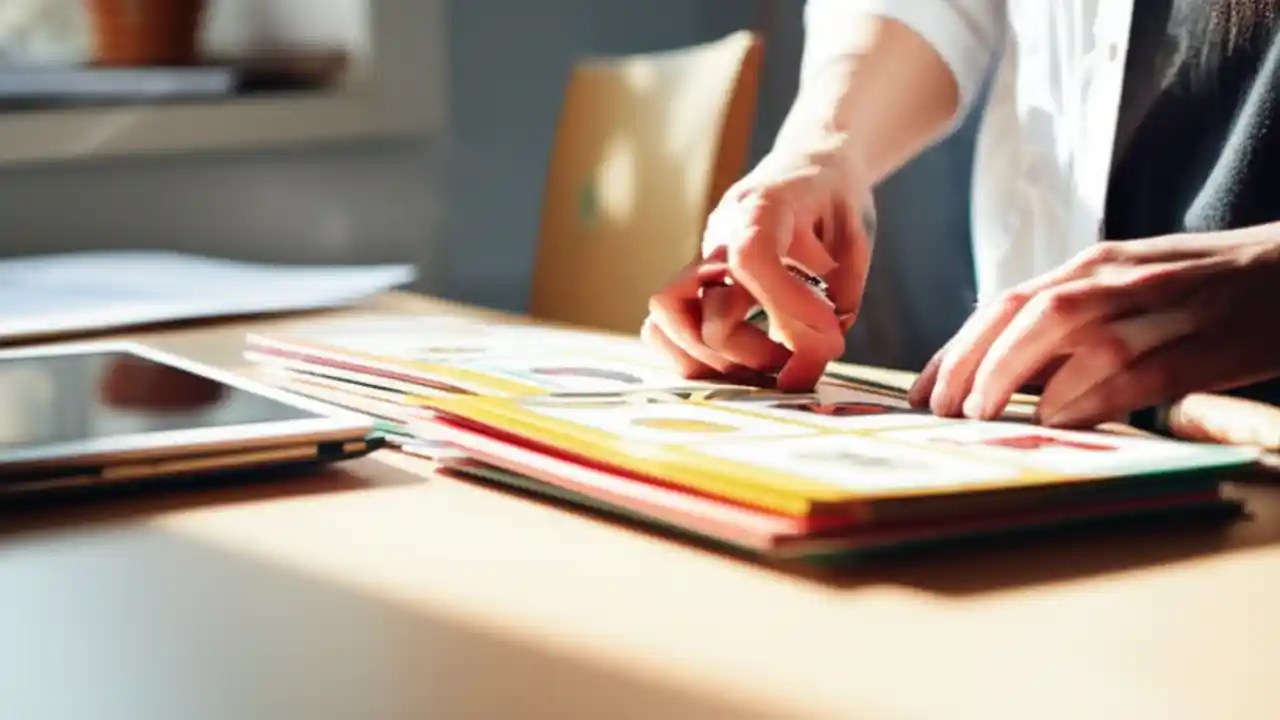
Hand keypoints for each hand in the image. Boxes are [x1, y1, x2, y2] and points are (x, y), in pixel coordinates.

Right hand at [642, 140, 874, 390]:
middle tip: (809, 359)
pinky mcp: (690, 286)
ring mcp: (697, 262)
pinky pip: (661, 329)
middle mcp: (718, 236)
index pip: (750, 257)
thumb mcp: (856, 238)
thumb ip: (840, 295)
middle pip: (710, 313)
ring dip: (720, 364)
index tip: (829, 334)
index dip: (787, 306)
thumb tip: (814, 353)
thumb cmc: (833, 200)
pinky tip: (741, 366)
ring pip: (667, 324)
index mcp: (763, 208)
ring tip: (771, 368)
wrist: (808, 168)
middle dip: (761, 353)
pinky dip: (693, 359)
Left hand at [909, 231, 1279, 426]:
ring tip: (981, 413)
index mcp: (1094, 265)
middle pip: (1027, 312)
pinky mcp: (1203, 344)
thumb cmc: (1200, 289)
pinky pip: (1136, 369)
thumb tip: (1001, 375)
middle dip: (974, 360)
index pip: (1006, 302)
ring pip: (1073, 331)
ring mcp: (1161, 307)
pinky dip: (1090, 394)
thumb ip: (1069, 326)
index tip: (921, 392)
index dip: (957, 348)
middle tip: (942, 408)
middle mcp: (1118, 278)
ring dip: (1017, 374)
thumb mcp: (1126, 290)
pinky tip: (1056, 419)